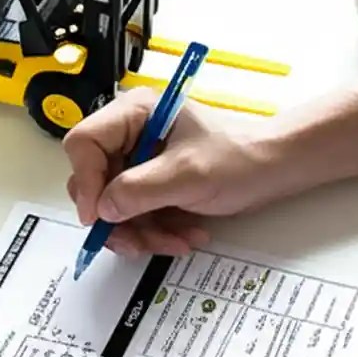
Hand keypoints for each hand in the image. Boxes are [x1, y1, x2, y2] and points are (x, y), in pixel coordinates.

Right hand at [62, 87, 285, 255]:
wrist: (273, 170)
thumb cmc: (238, 160)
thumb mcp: (187, 175)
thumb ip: (139, 191)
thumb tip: (102, 210)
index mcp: (134, 113)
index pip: (84, 144)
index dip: (86, 182)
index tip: (98, 217)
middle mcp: (130, 134)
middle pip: (95, 181)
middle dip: (118, 217)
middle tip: (138, 242)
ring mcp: (139, 161)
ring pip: (114, 206)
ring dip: (141, 232)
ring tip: (176, 242)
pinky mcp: (151, 184)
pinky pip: (135, 214)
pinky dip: (155, 231)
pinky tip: (184, 237)